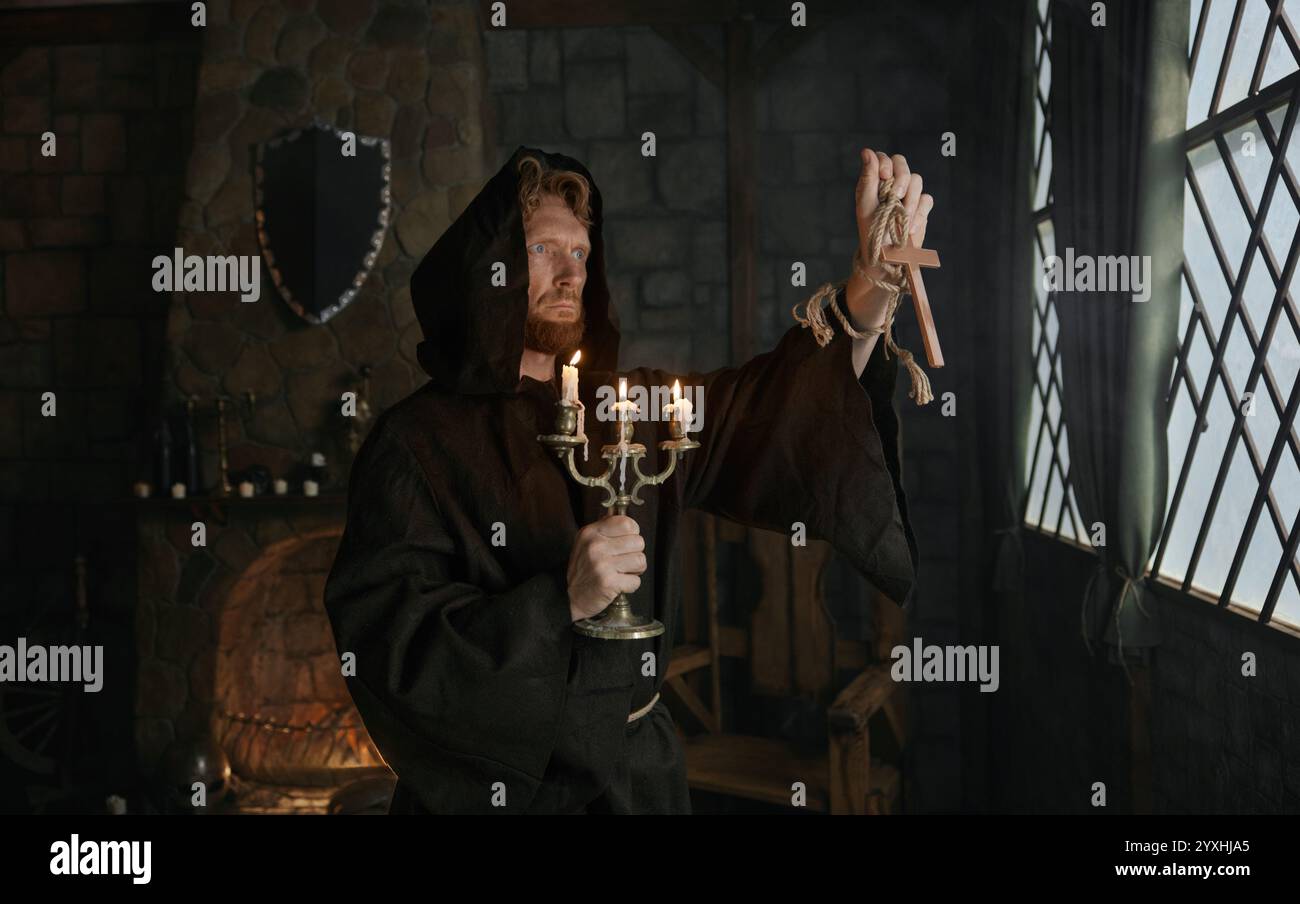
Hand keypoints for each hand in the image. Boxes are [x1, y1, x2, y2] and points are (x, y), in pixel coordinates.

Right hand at [566, 514, 645, 621]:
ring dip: (635, 570)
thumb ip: (605, 528)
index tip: (626, 543)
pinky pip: (636, 581)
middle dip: (635, 554)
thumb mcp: (586, 542)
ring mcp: (602, 564)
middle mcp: (596, 546)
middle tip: (623, 562)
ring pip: (640, 561)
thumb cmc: (583, 569)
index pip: (627, 523)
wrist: (569, 597)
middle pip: (639, 542)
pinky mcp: (608, 582)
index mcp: (591, 532)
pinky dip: (629, 585)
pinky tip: (617, 585)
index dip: (633, 534)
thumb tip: (625, 518)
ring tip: (621, 573)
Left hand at [848, 148, 936, 328]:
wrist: (887, 260)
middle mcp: (891, 186)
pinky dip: (919, 212)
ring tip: (902, 220)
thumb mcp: (866, 206)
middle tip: (896, 195)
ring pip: (917, 181)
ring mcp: (907, 196)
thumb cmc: (871, 234)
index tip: (883, 177)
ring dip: (910, 200)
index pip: (884, 159)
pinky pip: (927, 199)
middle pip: (903, 164)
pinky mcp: (920, 209)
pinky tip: (911, 228)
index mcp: (875, 183)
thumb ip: (868, 179)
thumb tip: (867, 150)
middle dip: (902, 178)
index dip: (885, 164)